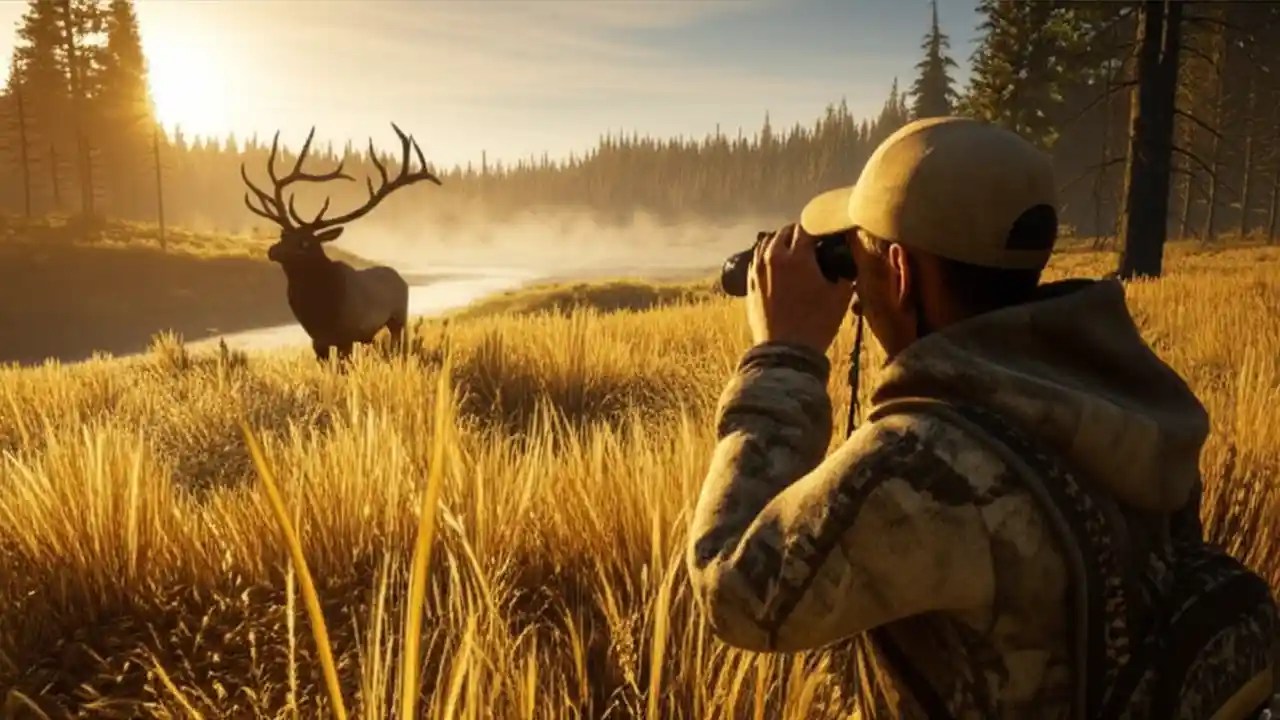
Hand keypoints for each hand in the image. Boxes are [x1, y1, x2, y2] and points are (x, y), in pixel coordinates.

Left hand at [746, 223, 854, 353]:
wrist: (785, 351)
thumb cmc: (816, 324)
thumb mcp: (840, 297)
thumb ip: (845, 273)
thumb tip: (847, 262)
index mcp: (797, 256)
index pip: (807, 227)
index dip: (819, 226)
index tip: (827, 231)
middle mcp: (773, 258)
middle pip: (785, 232)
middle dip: (799, 232)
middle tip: (811, 240)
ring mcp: (758, 271)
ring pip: (766, 243)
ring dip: (781, 242)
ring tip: (793, 250)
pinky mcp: (749, 284)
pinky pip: (756, 260)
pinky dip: (767, 256)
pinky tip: (776, 264)